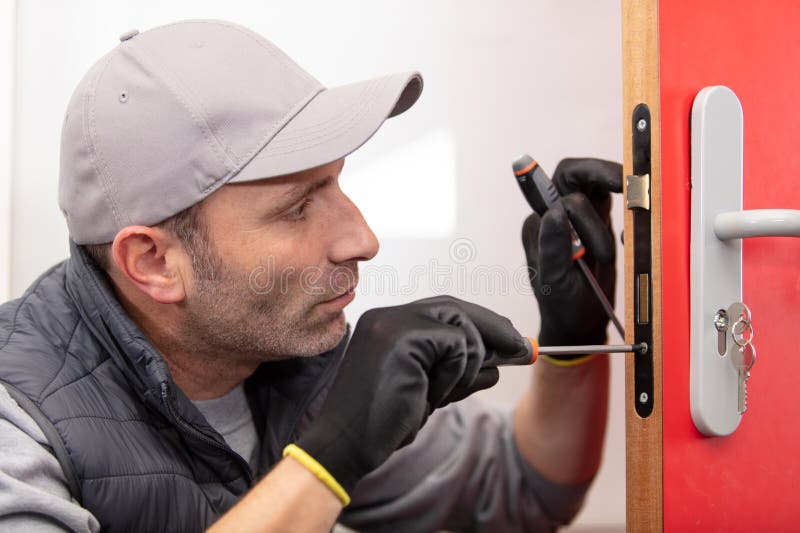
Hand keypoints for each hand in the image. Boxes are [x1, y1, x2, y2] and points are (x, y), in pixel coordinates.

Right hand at [296, 295, 523, 496]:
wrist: (346, 444)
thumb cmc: (382, 422)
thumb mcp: (429, 391)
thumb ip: (460, 370)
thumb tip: (501, 359)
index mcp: (388, 324)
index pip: (443, 311)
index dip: (480, 323)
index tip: (509, 339)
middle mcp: (388, 316)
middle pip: (455, 307)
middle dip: (494, 329)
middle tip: (522, 349)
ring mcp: (393, 323)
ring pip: (460, 326)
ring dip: (470, 361)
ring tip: (446, 391)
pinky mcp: (402, 337)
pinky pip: (456, 345)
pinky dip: (457, 373)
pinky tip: (433, 394)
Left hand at [522, 158, 622, 349]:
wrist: (579, 324)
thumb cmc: (562, 306)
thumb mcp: (554, 282)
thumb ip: (552, 247)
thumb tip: (554, 213)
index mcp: (539, 225)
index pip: (555, 185)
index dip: (582, 175)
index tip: (610, 180)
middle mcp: (556, 215)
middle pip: (576, 175)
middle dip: (603, 176)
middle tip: (629, 186)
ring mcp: (579, 218)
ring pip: (597, 189)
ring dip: (612, 212)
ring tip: (608, 252)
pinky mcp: (599, 225)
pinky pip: (612, 208)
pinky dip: (625, 218)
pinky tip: (622, 243)